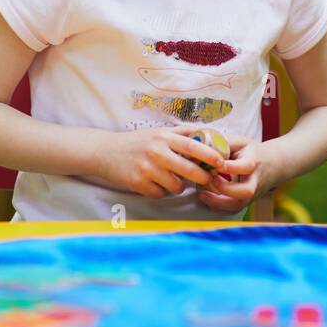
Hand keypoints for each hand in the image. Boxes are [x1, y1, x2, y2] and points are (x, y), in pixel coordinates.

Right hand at [93, 125, 225, 198]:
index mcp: (163, 137)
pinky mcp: (138, 184)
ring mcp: (147, 169)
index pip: (193, 146)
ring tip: (171, 179)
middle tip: (206, 179)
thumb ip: (182, 134)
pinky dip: (161, 191)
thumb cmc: (137, 142)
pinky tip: (154, 183)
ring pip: (177, 186)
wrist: (105, 152)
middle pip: (190, 170)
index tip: (221, 163)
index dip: (210, 156)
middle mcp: (156, 152)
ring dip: (178, 186)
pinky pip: (160, 194)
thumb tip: (209, 133)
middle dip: (202, 178)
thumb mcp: (158, 132)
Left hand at [197, 136, 274, 213]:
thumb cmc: (251, 152)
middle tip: (211, 179)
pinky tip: (206, 198)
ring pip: (239, 204)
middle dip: (226, 189)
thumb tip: (203, 145)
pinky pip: (234, 208)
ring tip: (202, 194)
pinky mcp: (247, 201)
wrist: (273, 164)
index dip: (230, 167)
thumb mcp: (240, 142)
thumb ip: (224, 143)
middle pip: (246, 191)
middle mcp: (255, 181)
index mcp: (254, 162)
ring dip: (219, 202)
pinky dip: (219, 206)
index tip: (215, 164)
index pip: (245, 167)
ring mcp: (252, 194)